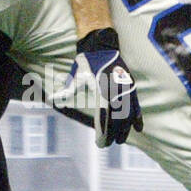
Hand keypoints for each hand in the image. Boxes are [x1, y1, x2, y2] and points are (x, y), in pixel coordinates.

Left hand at [57, 28, 143, 147]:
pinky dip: (138, 117)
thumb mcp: (76, 76)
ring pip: (128, 115)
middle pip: (117, 120)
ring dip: (125, 130)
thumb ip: (67, 90)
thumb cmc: (86, 62)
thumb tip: (52, 99)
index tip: (100, 144)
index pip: (104, 119)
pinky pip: (137, 105)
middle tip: (109, 144)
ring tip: (121, 140)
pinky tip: (138, 129)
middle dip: (114, 135)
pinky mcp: (131, 86)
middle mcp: (116, 92)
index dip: (103, 134)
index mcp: (102, 92)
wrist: (102, 45)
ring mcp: (126, 89)